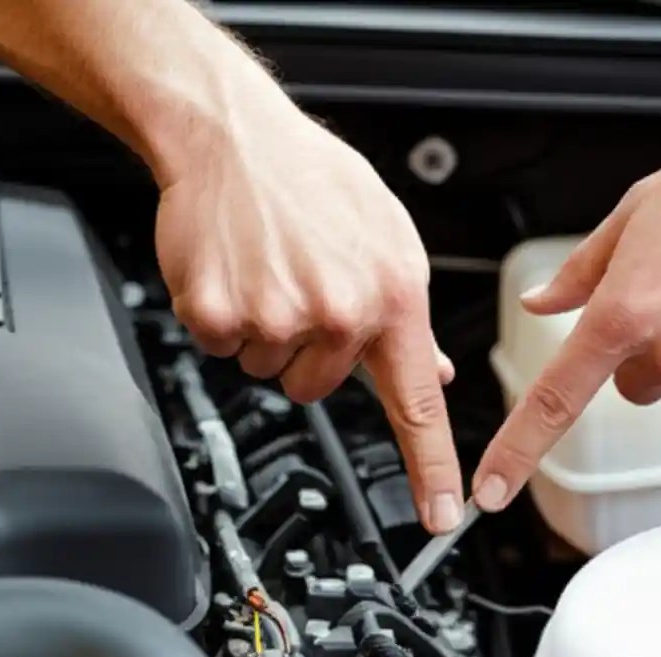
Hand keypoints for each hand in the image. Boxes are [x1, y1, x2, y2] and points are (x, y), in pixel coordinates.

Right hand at [155, 109, 464, 533]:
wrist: (232, 137)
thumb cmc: (311, 179)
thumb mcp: (387, 235)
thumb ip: (409, 314)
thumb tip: (435, 372)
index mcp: (392, 295)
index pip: (416, 402)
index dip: (431, 469)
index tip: (441, 515)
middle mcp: (339, 313)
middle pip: (316, 388)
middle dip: (305, 349)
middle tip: (298, 285)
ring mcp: (276, 317)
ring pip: (268, 370)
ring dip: (263, 331)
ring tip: (267, 269)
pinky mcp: (219, 315)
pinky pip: (221, 349)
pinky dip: (220, 319)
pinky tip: (234, 271)